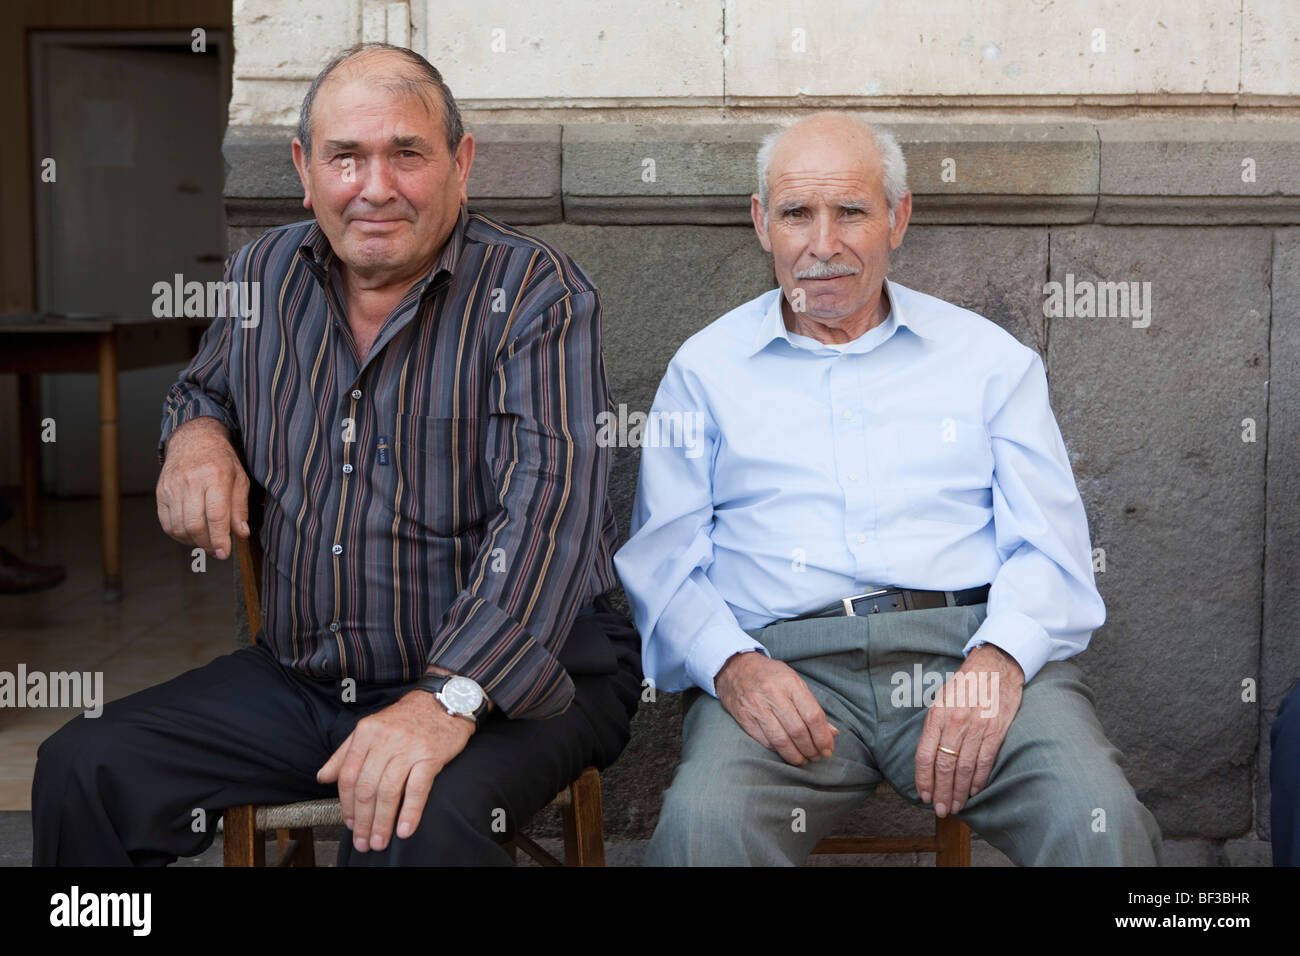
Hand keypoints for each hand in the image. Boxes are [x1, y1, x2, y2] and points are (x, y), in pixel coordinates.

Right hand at [155, 416, 249, 559]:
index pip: (216, 515)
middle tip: (217, 549)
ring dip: (193, 541)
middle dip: (207, 543)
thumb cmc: (221, 460)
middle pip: (194, 524)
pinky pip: (166, 523)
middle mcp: (191, 481)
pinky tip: (191, 534)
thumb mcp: (240, 478)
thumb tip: (241, 533)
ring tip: (206, 540)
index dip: (220, 538)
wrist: (194, 440)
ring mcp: (172, 487)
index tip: (224, 553)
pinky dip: (179, 535)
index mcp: (215, 476)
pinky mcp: (161, 492)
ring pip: (179, 527)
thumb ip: (240, 507)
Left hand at [317, 690, 474, 851]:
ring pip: (388, 792)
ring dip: (382, 822)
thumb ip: (345, 753)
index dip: (346, 804)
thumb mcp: (371, 728)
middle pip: (366, 788)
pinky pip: (417, 789)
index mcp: (366, 732)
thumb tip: (323, 777)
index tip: (349, 823)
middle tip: (363, 842)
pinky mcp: (430, 756)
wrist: (444, 700)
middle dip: (362, 820)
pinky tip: (404, 830)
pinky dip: (410, 813)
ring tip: (380, 841)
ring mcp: (408, 748)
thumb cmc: (407, 718)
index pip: (348, 775)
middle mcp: (385, 739)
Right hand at [714, 650, 839, 765]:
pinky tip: (786, 752)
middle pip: (798, 730)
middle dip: (811, 749)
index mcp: (790, 683)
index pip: (812, 715)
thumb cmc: (770, 676)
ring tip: (803, 760)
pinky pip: (765, 741)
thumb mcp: (794, 683)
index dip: (823, 737)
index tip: (828, 749)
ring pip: (781, 740)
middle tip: (817, 756)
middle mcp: (773, 694)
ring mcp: (756, 707)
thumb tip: (832, 733)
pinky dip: (778, 751)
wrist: (734, 667)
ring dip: (795, 755)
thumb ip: (812, 707)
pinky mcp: (744, 718)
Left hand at [914, 643, 1023, 817]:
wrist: (997, 664)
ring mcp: (977, 727)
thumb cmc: (966, 682)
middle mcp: (955, 722)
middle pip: (944, 766)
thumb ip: (935, 725)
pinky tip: (974, 791)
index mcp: (937, 714)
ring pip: (965, 768)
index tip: (923, 795)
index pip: (925, 754)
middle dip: (941, 792)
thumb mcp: (941, 698)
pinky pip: (986, 761)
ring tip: (956, 806)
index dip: (923, 779)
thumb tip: (929, 755)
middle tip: (940, 809)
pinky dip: (979, 780)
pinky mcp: (996, 730)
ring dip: (959, 791)